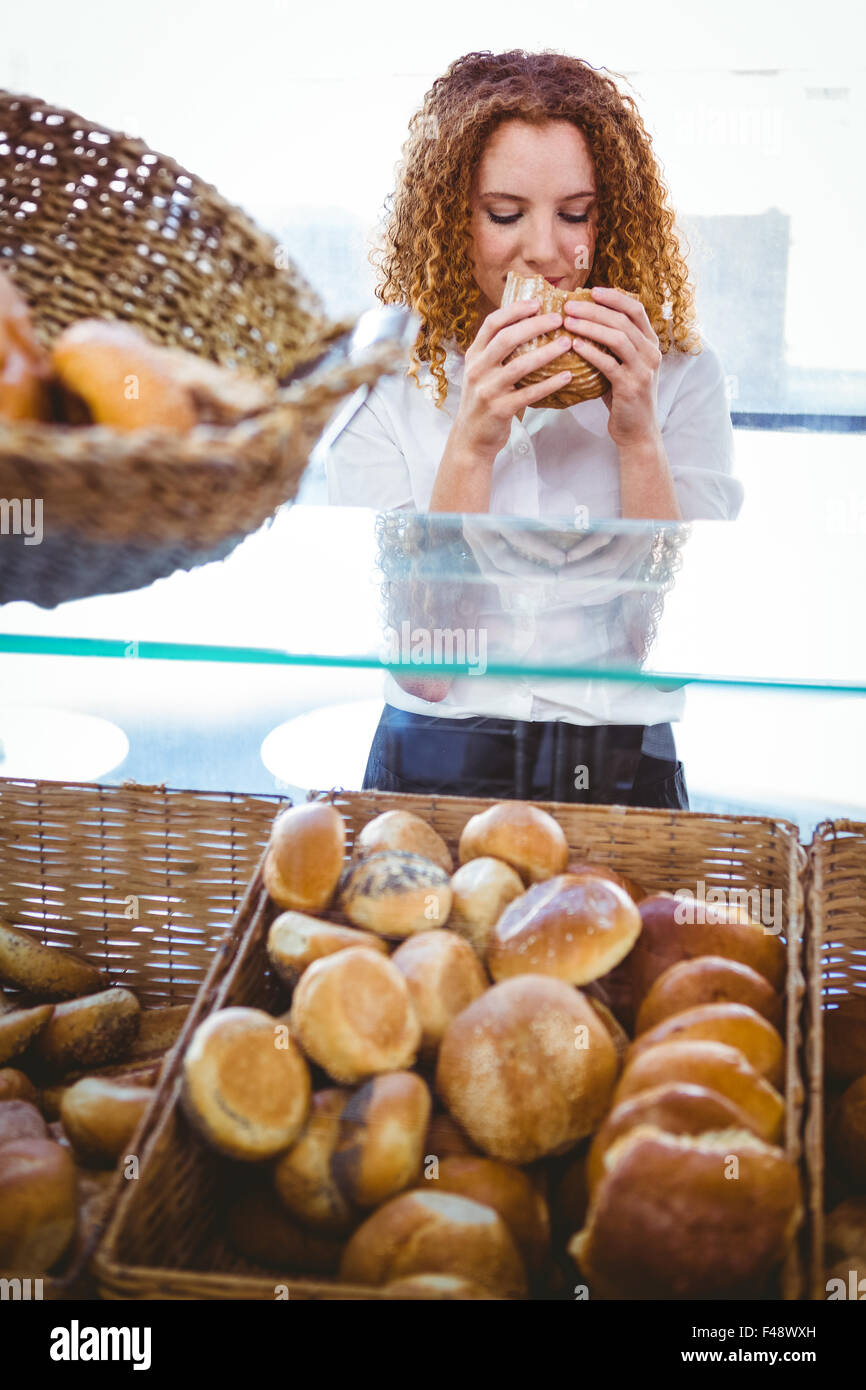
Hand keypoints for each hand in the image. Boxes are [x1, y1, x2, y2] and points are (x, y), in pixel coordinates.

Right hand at [452, 300, 575, 460]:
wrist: (471, 438)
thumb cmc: (483, 401)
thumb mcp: (482, 372)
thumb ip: (497, 352)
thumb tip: (529, 325)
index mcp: (474, 355)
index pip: (492, 323)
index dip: (515, 310)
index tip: (537, 302)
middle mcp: (478, 369)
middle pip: (507, 339)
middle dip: (534, 325)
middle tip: (558, 319)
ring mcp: (488, 390)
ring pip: (520, 365)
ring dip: (546, 352)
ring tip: (567, 344)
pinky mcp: (500, 409)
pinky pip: (530, 393)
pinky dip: (550, 384)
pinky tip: (568, 376)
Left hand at [563, 286, 661, 447]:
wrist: (637, 431)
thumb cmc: (623, 396)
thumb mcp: (623, 365)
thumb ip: (612, 345)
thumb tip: (582, 321)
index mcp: (650, 343)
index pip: (636, 309)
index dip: (614, 296)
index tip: (591, 291)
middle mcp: (651, 352)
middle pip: (623, 320)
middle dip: (594, 309)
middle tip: (569, 305)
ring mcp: (643, 369)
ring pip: (617, 337)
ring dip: (590, 327)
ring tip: (567, 322)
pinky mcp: (631, 386)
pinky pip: (609, 363)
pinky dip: (590, 352)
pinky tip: (574, 346)